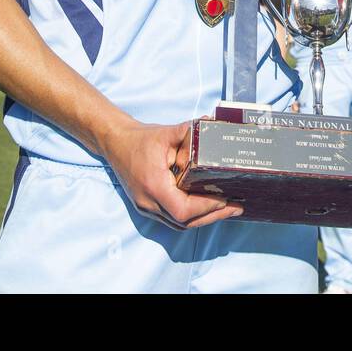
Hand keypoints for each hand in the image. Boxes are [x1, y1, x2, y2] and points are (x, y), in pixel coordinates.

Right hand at [100, 119, 241, 229]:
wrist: (115, 143)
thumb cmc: (140, 139)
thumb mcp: (166, 133)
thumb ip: (190, 132)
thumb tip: (212, 126)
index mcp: (153, 185)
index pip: (183, 209)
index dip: (206, 207)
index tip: (225, 199)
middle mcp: (148, 202)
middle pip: (184, 222)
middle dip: (212, 216)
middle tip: (236, 208)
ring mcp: (146, 207)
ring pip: (179, 224)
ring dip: (203, 219)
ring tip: (226, 209)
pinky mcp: (147, 207)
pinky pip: (172, 219)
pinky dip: (191, 216)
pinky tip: (206, 207)